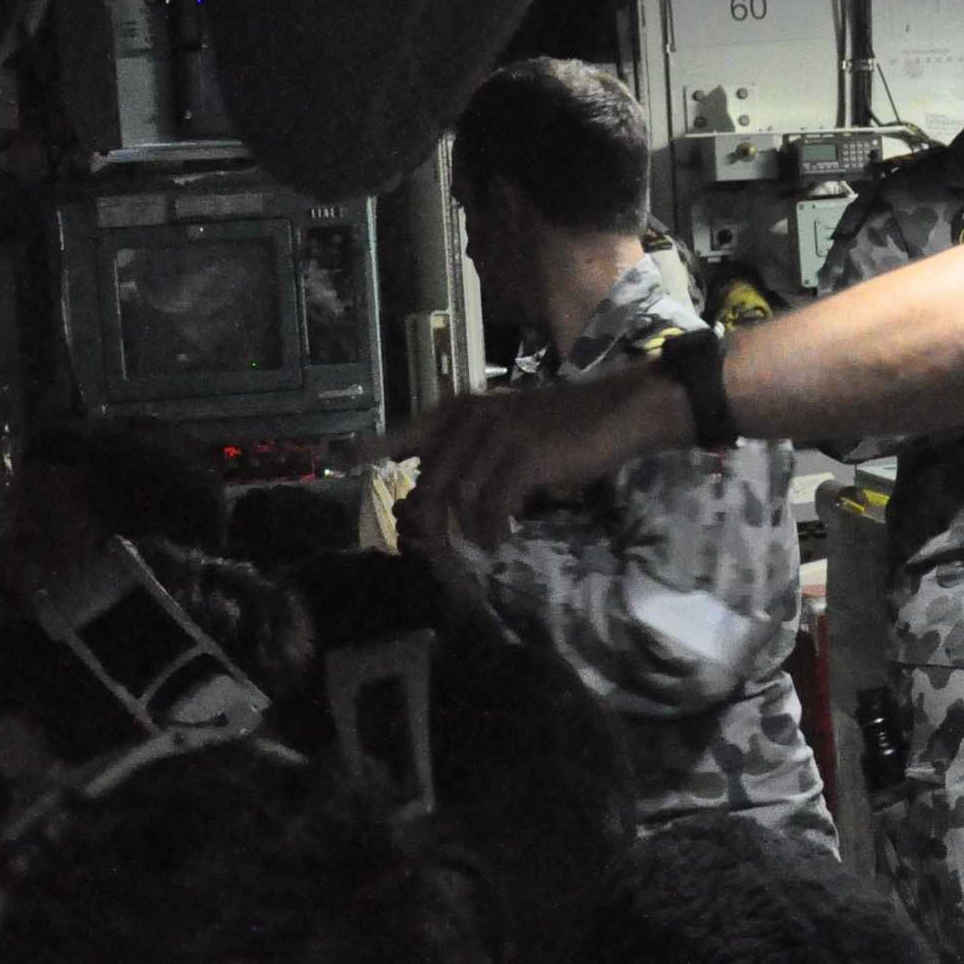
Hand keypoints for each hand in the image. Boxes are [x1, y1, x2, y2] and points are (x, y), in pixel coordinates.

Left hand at [391, 374, 666, 552]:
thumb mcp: (510, 426)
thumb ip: (473, 449)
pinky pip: (491, 506)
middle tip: (436, 553)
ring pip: (457, 498)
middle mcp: (472, 417)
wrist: (616, 412)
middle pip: (429, 481)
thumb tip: (440, 496)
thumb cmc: (565, 425)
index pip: (409, 432)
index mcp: (463, 410)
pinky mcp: (522, 456)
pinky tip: (500, 541)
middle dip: (427, 524)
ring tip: (479, 548)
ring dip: (463, 533)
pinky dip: (491, 531)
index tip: (348, 462)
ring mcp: (496, 435)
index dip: (376, 449)